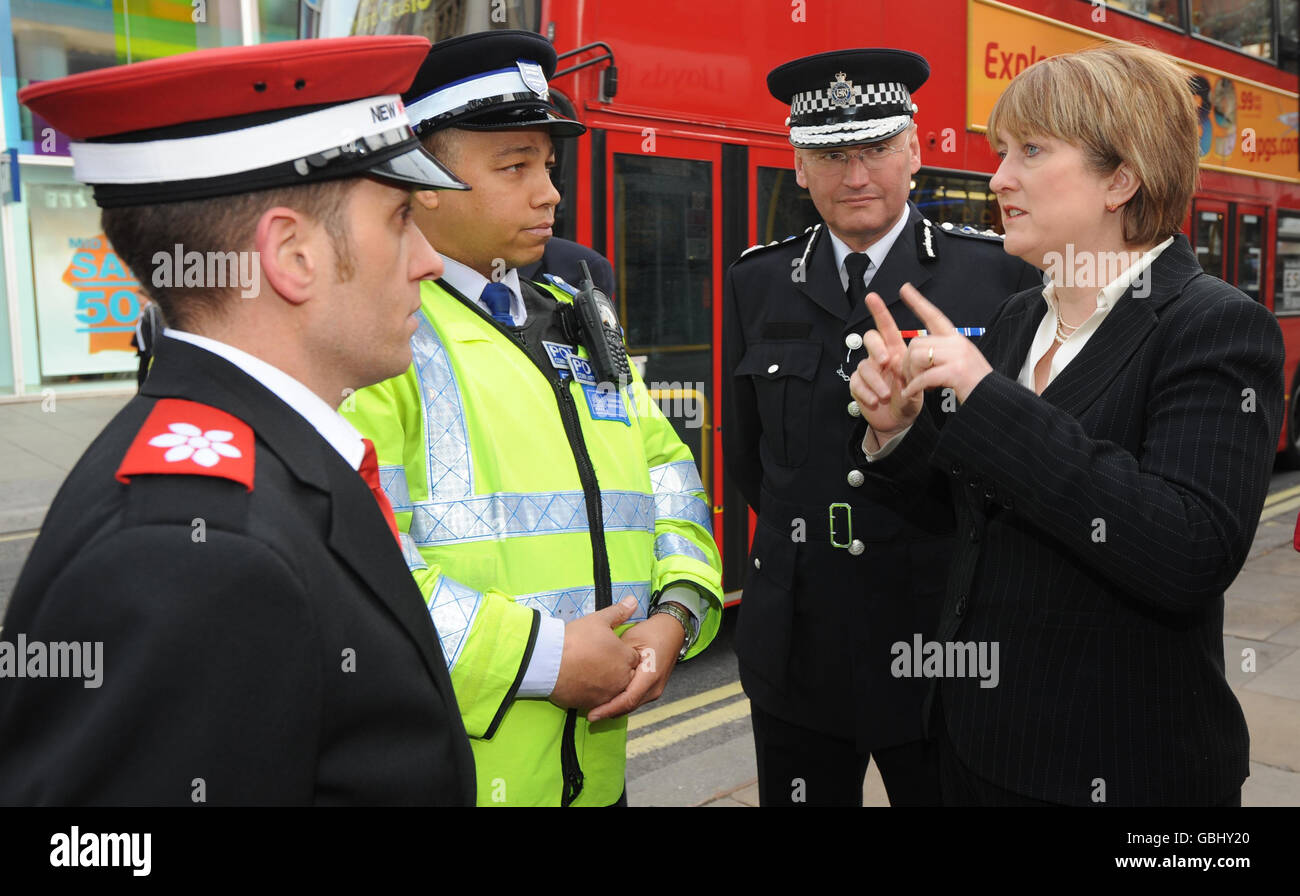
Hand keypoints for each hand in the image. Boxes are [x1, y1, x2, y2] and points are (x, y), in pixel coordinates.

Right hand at [549, 596, 640, 711]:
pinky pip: (598, 700)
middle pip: (626, 675)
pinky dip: (593, 692)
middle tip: (600, 659)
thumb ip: (619, 612)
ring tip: (590, 670)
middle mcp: (621, 679)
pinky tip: (582, 681)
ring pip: (613, 689)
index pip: (634, 658)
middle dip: (618, 668)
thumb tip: (634, 600)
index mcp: (626, 658)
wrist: (549, 662)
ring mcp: (606, 694)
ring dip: (607, 682)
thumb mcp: (598, 620)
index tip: (610, 648)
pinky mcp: (591, 704)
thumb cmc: (575, 639)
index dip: (622, 652)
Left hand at [585, 611, 685, 721]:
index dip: (609, 709)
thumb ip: (617, 657)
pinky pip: (635, 699)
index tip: (592, 715)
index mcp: (651, 675)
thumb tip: (599, 671)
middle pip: (629, 706)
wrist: (671, 631)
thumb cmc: (652, 632)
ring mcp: (655, 689)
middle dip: (608, 712)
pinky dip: (621, 702)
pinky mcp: (652, 689)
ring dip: (614, 709)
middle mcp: (655, 687)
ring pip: (632, 706)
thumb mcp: (631, 639)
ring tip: (595, 710)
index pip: (628, 699)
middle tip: (589, 715)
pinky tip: (607, 701)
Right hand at [850, 291, 923, 445]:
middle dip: (876, 347)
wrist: (900, 421)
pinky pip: (856, 383)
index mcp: (895, 351)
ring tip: (886, 395)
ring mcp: (868, 372)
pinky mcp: (858, 387)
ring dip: (875, 380)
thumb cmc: (910, 398)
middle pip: (869, 338)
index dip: (879, 311)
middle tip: (885, 360)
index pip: (886, 326)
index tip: (873, 296)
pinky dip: (866, 393)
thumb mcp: (918, 381)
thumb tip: (915, 358)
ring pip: (864, 365)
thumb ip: (917, 369)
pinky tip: (875, 401)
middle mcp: (879, 358)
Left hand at [894, 282, 992, 403]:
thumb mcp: (958, 361)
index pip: (934, 315)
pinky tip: (910, 394)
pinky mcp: (956, 372)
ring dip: (911, 376)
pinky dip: (913, 388)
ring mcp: (958, 356)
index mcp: (956, 339)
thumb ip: (940, 353)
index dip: (918, 302)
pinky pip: (924, 377)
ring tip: (918, 386)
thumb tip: (916, 353)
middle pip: (916, 343)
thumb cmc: (974, 385)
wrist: (993, 399)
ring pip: (917, 357)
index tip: (904, 288)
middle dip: (907, 364)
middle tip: (912, 379)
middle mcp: (957, 343)